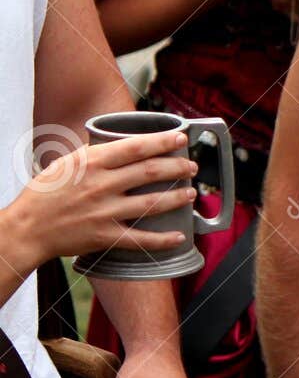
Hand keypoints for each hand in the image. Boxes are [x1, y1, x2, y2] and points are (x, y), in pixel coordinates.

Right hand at [4, 131, 196, 268]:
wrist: (27, 228)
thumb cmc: (45, 193)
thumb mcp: (68, 163)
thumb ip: (98, 154)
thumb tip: (125, 142)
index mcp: (92, 163)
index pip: (136, 146)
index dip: (164, 141)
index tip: (182, 137)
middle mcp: (101, 185)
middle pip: (151, 171)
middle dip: (178, 167)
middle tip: (192, 167)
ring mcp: (104, 212)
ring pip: (152, 202)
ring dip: (177, 197)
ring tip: (191, 194)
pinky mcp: (104, 236)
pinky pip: (140, 239)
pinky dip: (163, 239)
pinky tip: (180, 236)